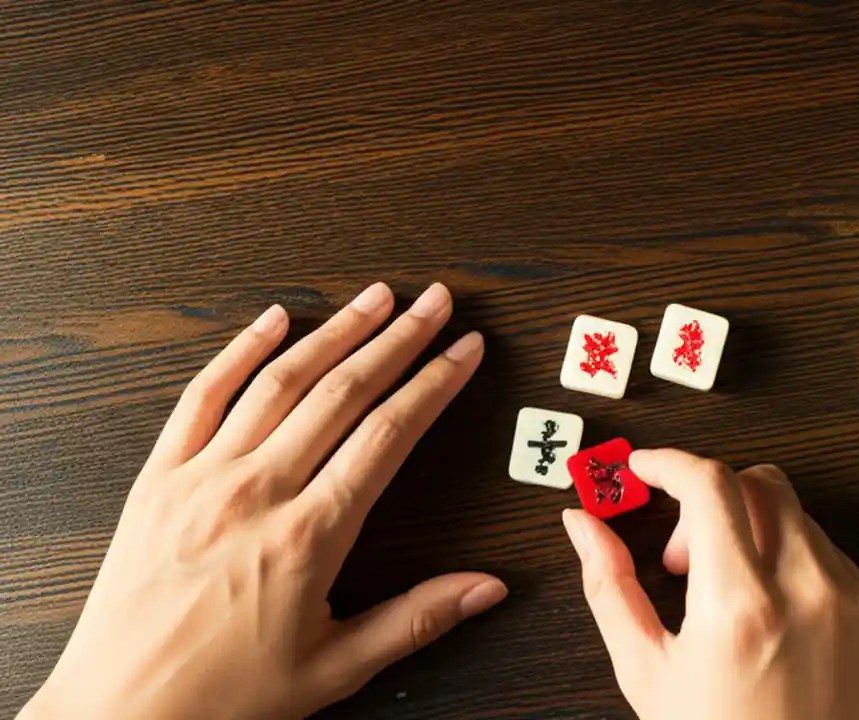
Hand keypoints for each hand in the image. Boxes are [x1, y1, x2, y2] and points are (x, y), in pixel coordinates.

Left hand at [20, 282, 506, 719]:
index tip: (464, 350)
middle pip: (343, 392)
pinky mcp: (158, 478)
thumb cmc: (223, 698)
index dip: (434, 384)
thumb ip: (417, 619)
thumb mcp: (336, 668)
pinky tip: (272, 319)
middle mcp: (257, 493)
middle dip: (399, 339)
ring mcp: (202, 478)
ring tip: (375, 296)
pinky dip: (239, 350)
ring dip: (334, 331)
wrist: (118, 715)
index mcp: (308, 537)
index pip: (389, 435)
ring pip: (280, 381)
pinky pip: (202, 396)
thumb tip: (488, 587)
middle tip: (436, 302)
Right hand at [562, 449, 858, 719]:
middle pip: (758, 481)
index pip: (709, 485)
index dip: (668, 463)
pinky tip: (767, 614)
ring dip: (750, 530)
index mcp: (740, 606)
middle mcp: (805, 591)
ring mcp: (850, 599)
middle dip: (709, 498)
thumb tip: (582, 524)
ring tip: (725, 595)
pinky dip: (788, 560)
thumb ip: (610, 587)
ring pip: (794, 513)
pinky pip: (826, 551)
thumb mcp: (647, 673)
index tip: (643, 470)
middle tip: (681, 554)